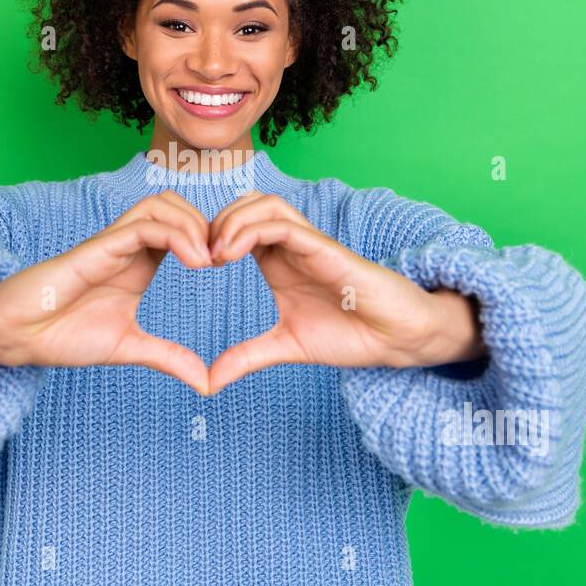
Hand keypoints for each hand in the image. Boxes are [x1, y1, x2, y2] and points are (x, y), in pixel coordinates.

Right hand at [0, 190, 213, 394]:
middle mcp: (128, 245)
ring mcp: (113, 243)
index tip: (232, 267)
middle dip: (208, 224)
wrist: (17, 335)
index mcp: (140, 263)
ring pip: (162, 204)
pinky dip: (176, 234)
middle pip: (177, 205)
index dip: (212, 239)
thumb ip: (167, 358)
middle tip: (227, 258)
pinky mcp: (98, 247)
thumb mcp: (129, 348)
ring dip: (194, 225)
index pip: (184, 229)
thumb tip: (206, 382)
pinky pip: (143, 225)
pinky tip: (196, 261)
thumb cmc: (63, 335)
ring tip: (212, 260)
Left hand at [205, 191, 486, 392]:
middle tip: (195, 256)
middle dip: (213, 222)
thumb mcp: (285, 347)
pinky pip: (283, 224)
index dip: (206, 237)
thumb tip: (207, 381)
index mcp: (277, 262)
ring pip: (262, 204)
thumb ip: (247, 357)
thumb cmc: (350, 335)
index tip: (189, 267)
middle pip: (243, 204)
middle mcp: (291, 245)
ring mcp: (308, 243)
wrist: (397, 338)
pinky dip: (251, 230)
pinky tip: (231, 254)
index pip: (235, 226)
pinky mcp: (324, 248)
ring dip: (230, 221)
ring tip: (212, 254)